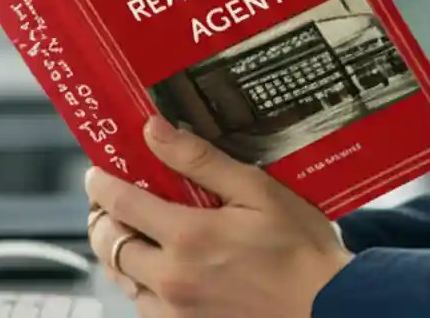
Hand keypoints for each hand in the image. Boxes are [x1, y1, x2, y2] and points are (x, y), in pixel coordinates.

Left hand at [86, 115, 352, 316]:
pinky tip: (165, 270)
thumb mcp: (256, 190)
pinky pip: (146, 307)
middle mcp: (172, 279)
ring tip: (137, 234)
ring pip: (123, 279)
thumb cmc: (301, 249)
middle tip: (113, 202)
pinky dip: (144, 286)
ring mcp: (177, 312)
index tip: (98, 172)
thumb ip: (199, 160)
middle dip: (104, 219)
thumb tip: (152, 129)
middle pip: (109, 244)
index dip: (101, 183)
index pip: (118, 204)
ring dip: (122, 254)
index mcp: (187, 236)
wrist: (331, 308)